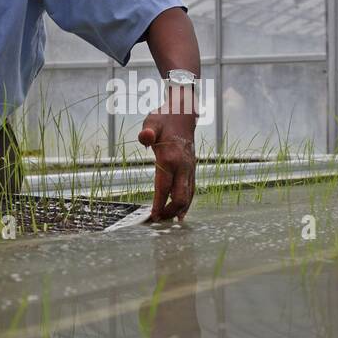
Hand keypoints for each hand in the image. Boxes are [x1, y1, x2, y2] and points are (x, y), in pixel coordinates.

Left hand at [138, 100, 196, 221]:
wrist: (183, 115)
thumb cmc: (164, 119)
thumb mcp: (152, 121)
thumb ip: (148, 131)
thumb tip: (145, 137)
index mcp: (171, 158)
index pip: (164, 187)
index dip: (159, 203)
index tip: (153, 216)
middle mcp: (183, 166)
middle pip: (181, 197)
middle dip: (170, 211)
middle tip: (158, 221)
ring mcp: (190, 169)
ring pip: (189, 196)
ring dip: (179, 210)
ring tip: (168, 222)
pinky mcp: (192, 170)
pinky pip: (191, 190)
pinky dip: (187, 203)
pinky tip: (180, 213)